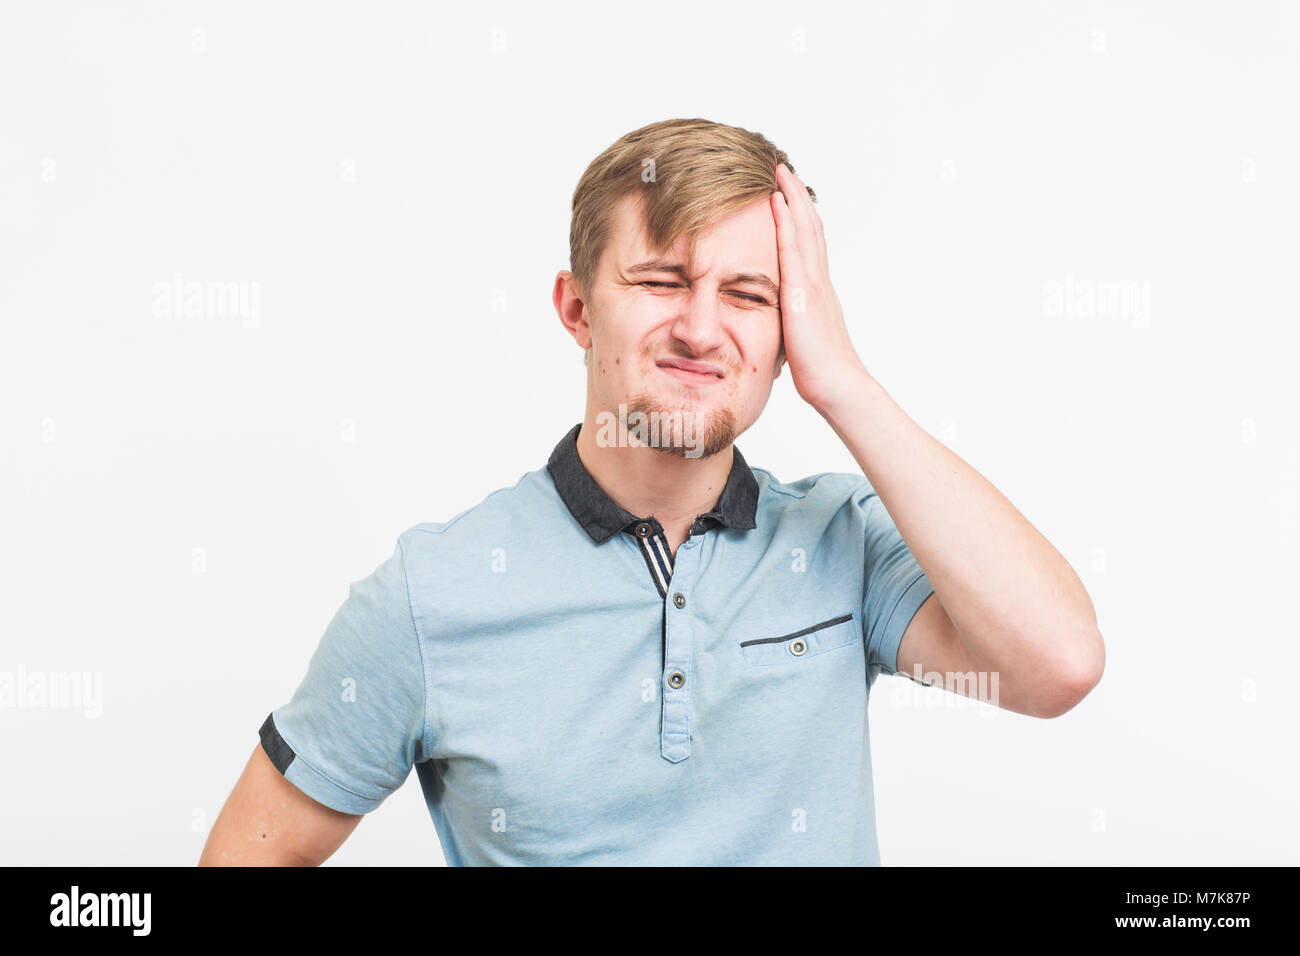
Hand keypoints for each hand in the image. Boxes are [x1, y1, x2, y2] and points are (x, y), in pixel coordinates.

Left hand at [771, 162, 868, 412]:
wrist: (839, 387)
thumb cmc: (822, 374)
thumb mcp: (802, 341)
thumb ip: (794, 326)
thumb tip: (783, 326)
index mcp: (817, 292)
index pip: (809, 245)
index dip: (800, 218)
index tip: (788, 195)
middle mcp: (818, 282)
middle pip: (810, 227)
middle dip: (797, 196)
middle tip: (783, 168)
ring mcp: (813, 285)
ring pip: (804, 230)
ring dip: (791, 197)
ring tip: (779, 171)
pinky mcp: (803, 294)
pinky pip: (792, 250)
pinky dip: (786, 222)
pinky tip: (776, 201)